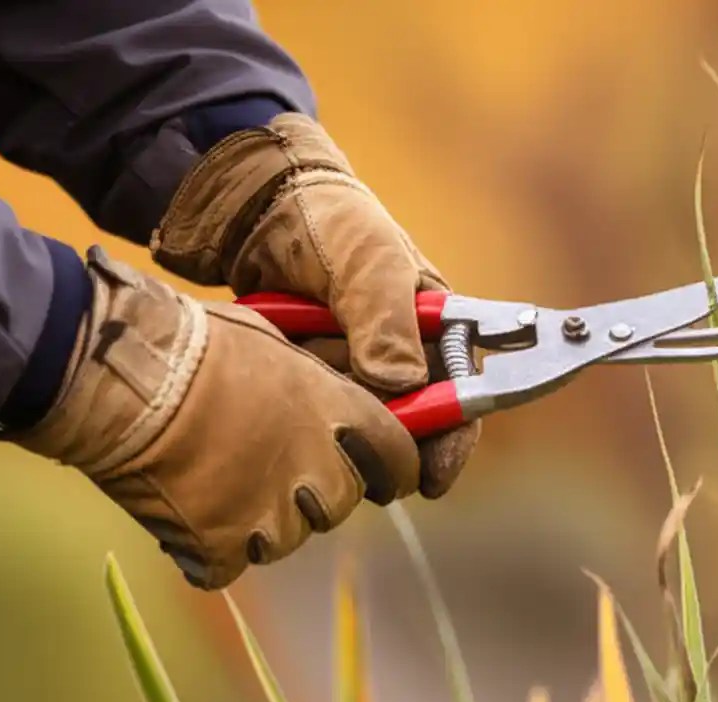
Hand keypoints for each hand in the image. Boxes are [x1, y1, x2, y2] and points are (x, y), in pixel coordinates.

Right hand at [0, 247, 420, 589]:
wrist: (125, 380)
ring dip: (263, 518)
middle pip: (342, 503)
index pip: (399, 461)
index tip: (378, 469)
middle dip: (316, 488)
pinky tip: (187, 509)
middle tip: (268, 461)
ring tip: (218, 477)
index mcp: (340, 416)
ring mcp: (271, 516)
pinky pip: (230, 562)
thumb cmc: (196, 346)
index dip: (389, 467)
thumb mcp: (279, 345)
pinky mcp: (222, 548)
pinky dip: (211, 546)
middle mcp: (318, 471)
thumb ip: (322, 388)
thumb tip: (339, 402)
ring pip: (289, 537)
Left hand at [149, 112, 477, 496]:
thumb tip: (403, 385)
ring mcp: (354, 371)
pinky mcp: (313, 379)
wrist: (256, 208)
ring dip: (331, 410)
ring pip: (356, 423)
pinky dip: (298, 404)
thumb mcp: (369, 259)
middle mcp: (401, 358)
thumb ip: (388, 319)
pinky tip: (280, 381)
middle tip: (345, 424)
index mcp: (438, 328)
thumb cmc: (330, 220)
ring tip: (302, 369)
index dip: (454, 439)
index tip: (433, 477)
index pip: (462, 397)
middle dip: (379, 432)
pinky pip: (312, 412)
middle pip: (406, 424)